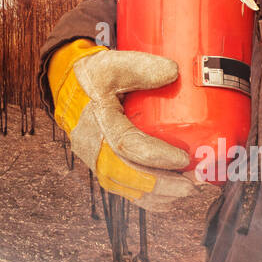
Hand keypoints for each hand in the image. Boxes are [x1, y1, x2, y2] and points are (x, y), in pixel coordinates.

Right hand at [47, 39, 199, 210]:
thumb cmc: (93, 76)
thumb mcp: (113, 64)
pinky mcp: (103, 166)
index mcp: (97, 120)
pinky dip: (149, 198)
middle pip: (129, 176)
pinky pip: (126, 189)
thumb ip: (141, 66)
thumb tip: (174, 73)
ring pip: (128, 188)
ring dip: (160, 195)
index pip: (127, 145)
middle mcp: (93, 147)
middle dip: (164, 185)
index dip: (156, 155)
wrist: (67, 88)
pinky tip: (171, 197)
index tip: (184, 158)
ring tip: (190, 190)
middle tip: (194, 184)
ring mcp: (96, 160)